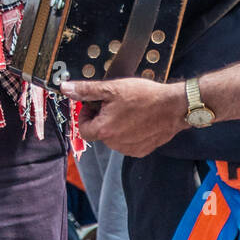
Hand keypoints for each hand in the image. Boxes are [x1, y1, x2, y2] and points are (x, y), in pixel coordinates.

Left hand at [61, 77, 184, 156]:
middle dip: (102, 118)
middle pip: (99, 132)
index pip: (83, 129)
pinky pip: (128, 143)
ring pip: (113, 138)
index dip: (86, 115)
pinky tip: (138, 119)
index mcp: (105, 130)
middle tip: (114, 103)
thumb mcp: (112, 88)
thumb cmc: (145, 96)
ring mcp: (130, 149)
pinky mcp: (142, 150)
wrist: (174, 107)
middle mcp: (116, 144)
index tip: (95, 104)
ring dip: (115, 125)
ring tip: (129, 110)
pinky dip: (129, 132)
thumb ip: (86, 91)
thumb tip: (66, 88)